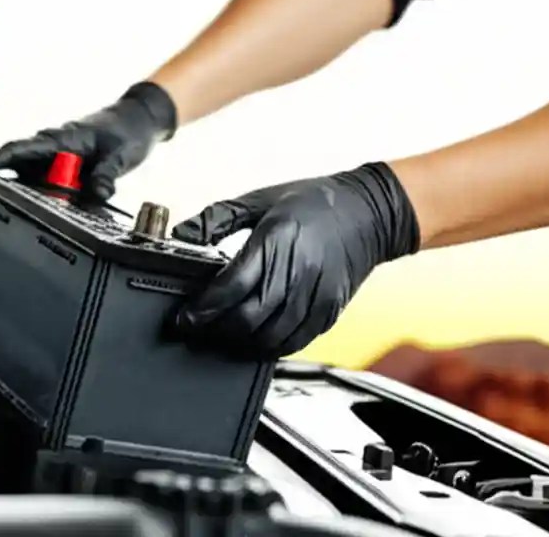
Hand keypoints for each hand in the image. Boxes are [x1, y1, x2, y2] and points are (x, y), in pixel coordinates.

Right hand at [0, 82, 176, 199]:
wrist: (142, 120)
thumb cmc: (128, 130)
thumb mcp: (120, 155)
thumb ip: (106, 176)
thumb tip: (96, 196)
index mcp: (61, 139)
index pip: (20, 149)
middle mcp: (54, 147)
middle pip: (20, 167)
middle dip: (5, 183)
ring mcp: (60, 158)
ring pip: (35, 178)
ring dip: (31, 193)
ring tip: (22, 211)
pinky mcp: (69, 168)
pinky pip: (53, 184)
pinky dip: (50, 195)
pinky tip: (54, 209)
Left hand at [171, 162, 420, 357]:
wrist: (369, 212)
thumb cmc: (312, 201)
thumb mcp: (258, 200)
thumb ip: (215, 218)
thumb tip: (180, 235)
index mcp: (277, 240)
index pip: (234, 285)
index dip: (205, 307)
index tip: (185, 316)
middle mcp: (298, 271)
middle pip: (249, 317)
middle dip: (215, 329)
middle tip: (195, 329)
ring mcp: (317, 295)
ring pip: (271, 336)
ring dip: (240, 343)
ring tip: (219, 337)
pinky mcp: (329, 312)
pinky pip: (294, 341)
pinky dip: (269, 347)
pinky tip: (251, 340)